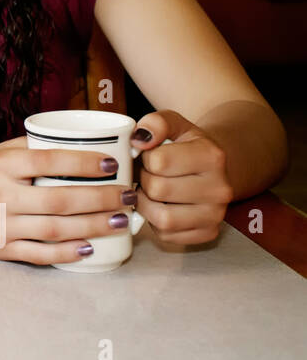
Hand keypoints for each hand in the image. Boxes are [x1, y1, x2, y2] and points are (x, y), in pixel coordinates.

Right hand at [0, 136, 138, 264]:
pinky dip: (66, 253)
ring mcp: (0, 225)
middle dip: (100, 199)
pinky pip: (38, 254)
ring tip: (121, 221)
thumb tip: (80, 140)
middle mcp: (0, 195)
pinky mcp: (0, 249)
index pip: (47, 162)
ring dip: (93, 226)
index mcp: (1, 166)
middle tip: (128, 195)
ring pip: (54, 229)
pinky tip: (89, 247)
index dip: (82, 163)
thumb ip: (32, 149)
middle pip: (59, 200)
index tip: (111, 164)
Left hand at [130, 110, 232, 245]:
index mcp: (212, 156)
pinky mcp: (208, 233)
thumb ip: (155, 123)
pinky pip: (167, 236)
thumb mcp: (174, 124)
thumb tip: (139, 139)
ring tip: (150, 191)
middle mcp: (220, 188)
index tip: (150, 156)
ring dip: (146, 204)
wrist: (213, 166)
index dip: (145, 158)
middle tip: (148, 174)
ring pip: (162, 218)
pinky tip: (161, 206)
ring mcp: (216, 214)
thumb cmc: (186, 145)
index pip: (158, 161)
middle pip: (158, 190)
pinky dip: (155, 223)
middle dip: (144, 180)